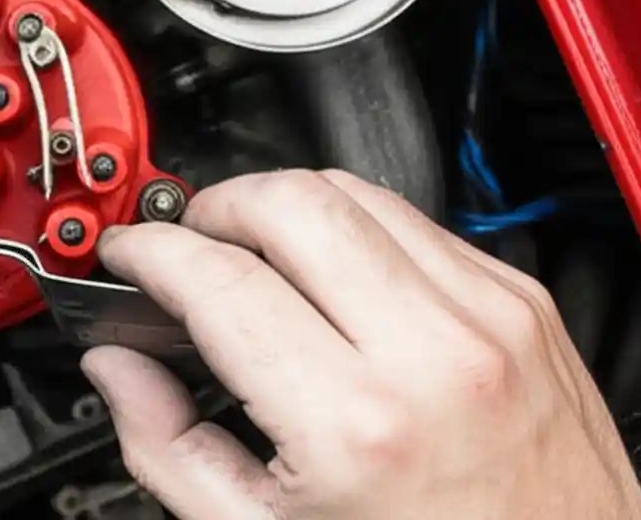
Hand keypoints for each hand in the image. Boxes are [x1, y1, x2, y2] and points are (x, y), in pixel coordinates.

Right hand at [83, 170, 640, 518]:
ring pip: (354, 191)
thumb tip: (118, 371)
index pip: (220, 280)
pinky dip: (352, 228)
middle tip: (184, 243)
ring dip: (281, 205)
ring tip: (251, 251)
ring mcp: (489, 317)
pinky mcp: (522, 303)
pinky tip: (329, 273)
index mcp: (355, 424)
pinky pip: (414, 220)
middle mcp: (433, 353)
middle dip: (214, 206)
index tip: (128, 253)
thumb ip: (169, 448)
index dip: (150, 252)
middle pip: (290, 202)